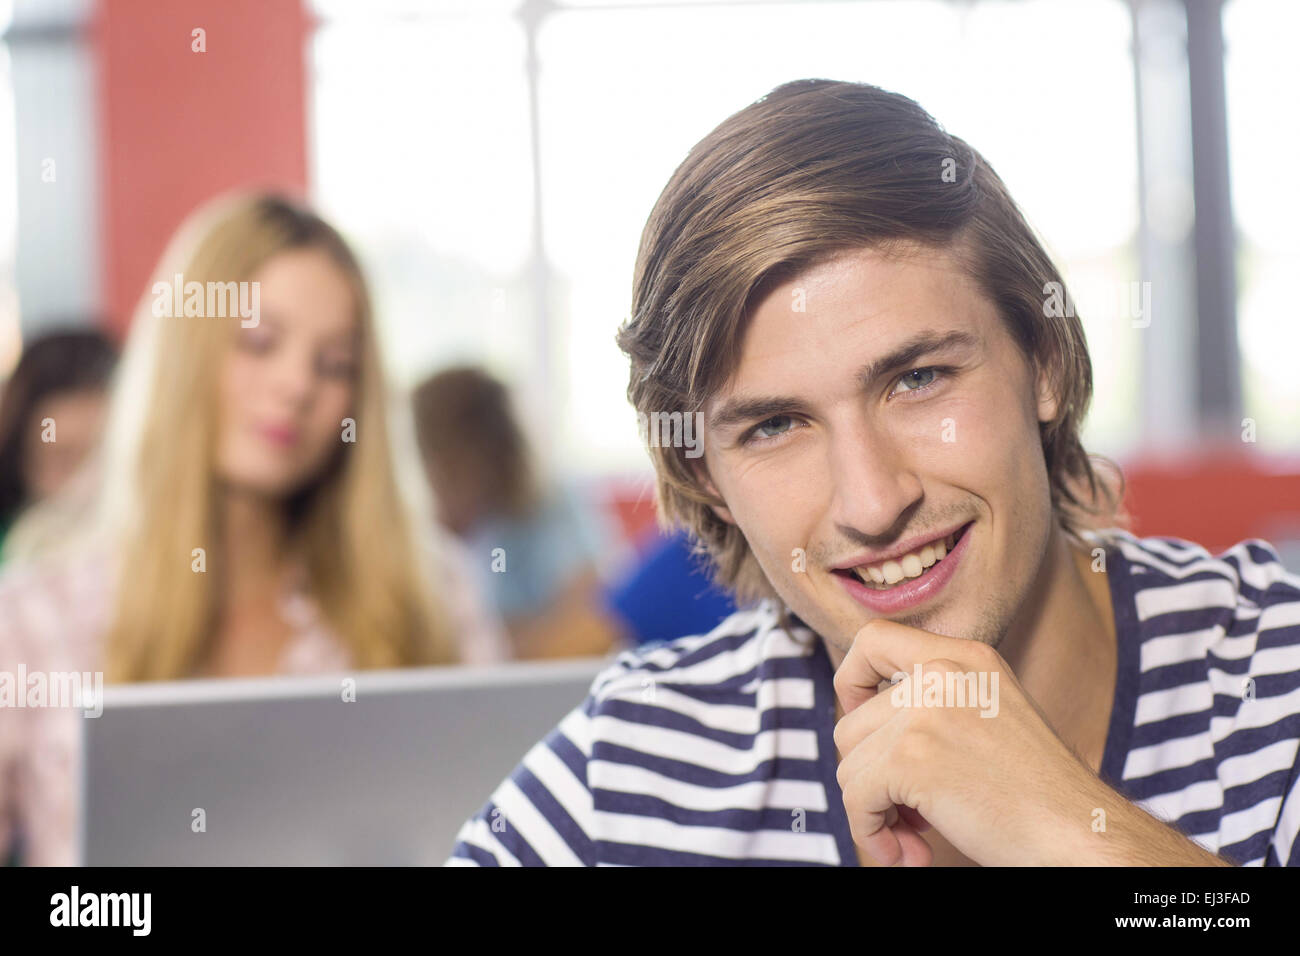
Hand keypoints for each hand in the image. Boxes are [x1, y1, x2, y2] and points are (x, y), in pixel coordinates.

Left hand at [833, 619, 1135, 865]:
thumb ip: (935, 704)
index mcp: (966, 657)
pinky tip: (911, 853)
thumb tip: (857, 724)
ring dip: (873, 811)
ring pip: (849, 764)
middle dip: (869, 776)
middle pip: (852, 721)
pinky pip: (855, 797)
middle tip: (908, 814)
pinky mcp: (913, 758)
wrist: (1083, 833)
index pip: (873, 640)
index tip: (864, 727)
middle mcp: (944, 672)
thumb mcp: (988, 716)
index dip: (850, 682)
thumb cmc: (1040, 793)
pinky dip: (870, 833)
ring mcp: (927, 712)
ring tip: (913, 837)